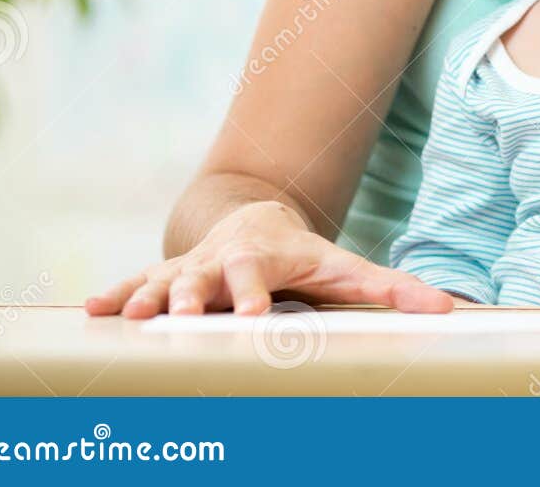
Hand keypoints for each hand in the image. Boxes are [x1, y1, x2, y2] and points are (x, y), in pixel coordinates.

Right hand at [84, 200, 454, 317]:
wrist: (256, 219)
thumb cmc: (307, 257)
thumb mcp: (347, 268)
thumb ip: (394, 290)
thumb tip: (449, 310)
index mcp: (265, 260)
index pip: (259, 277)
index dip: (256, 296)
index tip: (255, 319)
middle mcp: (223, 262)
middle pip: (206, 279)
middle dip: (193, 297)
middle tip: (184, 317)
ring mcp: (191, 268)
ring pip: (165, 282)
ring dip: (148, 299)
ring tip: (131, 320)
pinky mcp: (167, 277)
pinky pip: (137, 284)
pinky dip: (117, 294)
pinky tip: (90, 310)